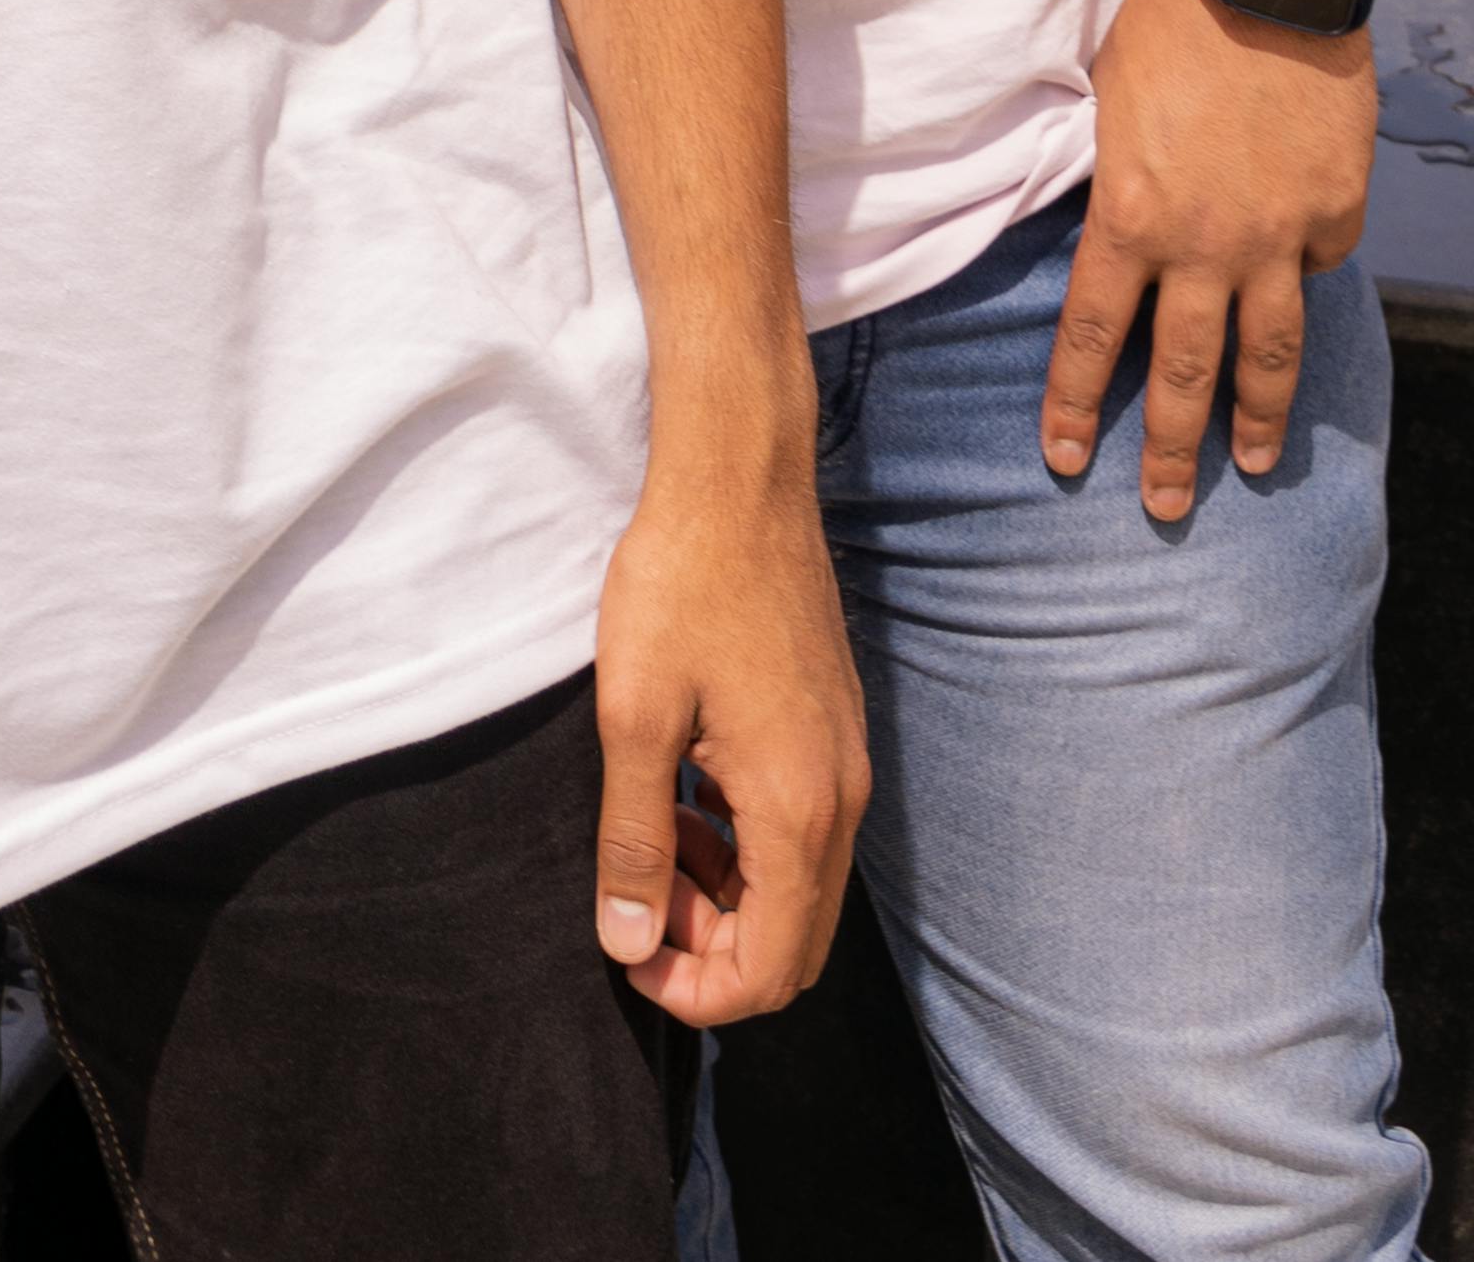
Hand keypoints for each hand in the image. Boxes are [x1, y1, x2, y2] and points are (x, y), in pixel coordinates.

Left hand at [590, 431, 865, 1025]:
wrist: (741, 481)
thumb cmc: (680, 584)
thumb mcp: (635, 714)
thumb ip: (635, 838)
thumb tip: (628, 945)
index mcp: (797, 809)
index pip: (770, 969)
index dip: (697, 992)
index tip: (628, 955)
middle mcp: (841, 800)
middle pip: (795, 944)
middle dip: (714, 954)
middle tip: (637, 904)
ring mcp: (845, 763)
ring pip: (800, 889)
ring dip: (728, 898)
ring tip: (653, 843)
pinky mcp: (834, 731)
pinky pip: (802, 831)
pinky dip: (747, 846)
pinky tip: (687, 795)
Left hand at [1042, 0, 1377, 515]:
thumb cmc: (1168, 26)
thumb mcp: (1108, 103)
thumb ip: (1113, 180)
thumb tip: (1118, 227)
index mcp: (1129, 218)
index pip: (1089, 335)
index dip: (1073, 403)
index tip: (1064, 457)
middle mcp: (1203, 245)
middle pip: (1181, 372)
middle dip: (1169, 451)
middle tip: (1160, 508)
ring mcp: (1278, 238)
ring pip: (1267, 353)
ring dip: (1260, 417)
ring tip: (1257, 465)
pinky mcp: (1337, 215)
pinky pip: (1319, 265)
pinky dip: (1306, 279)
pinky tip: (1300, 288)